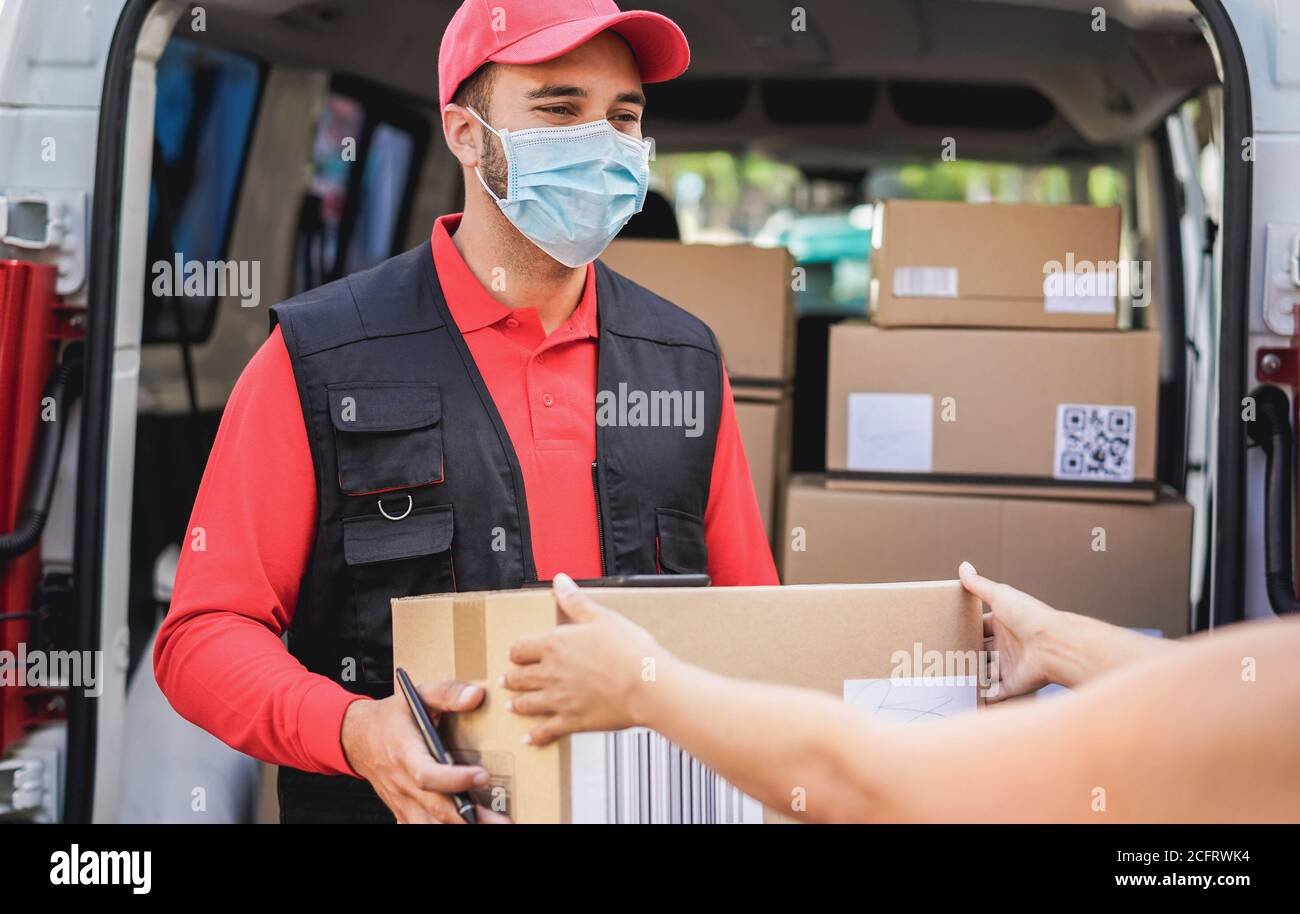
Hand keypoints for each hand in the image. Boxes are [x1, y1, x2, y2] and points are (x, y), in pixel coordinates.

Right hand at [340, 679, 509, 823]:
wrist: (357, 737)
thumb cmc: (392, 716)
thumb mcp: (418, 694)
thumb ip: (447, 692)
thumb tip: (476, 696)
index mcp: (406, 753)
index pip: (427, 774)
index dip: (454, 779)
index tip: (483, 775)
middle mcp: (403, 783)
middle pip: (436, 808)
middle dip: (470, 817)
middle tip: (502, 820)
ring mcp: (403, 801)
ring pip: (430, 824)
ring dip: (460, 826)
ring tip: (493, 825)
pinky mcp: (404, 811)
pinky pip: (422, 827)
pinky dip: (443, 829)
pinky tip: (468, 825)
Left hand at [504, 573, 663, 745]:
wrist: (647, 685)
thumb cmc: (630, 651)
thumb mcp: (602, 617)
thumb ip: (576, 601)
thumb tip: (559, 582)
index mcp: (555, 645)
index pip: (522, 648)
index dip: (516, 651)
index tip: (515, 653)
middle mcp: (550, 673)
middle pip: (520, 676)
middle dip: (511, 678)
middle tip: (505, 680)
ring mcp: (559, 699)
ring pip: (527, 704)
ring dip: (517, 704)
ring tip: (511, 706)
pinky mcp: (572, 721)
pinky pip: (546, 731)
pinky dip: (535, 737)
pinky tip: (529, 739)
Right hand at [958, 561, 1059, 701]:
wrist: (1054, 645)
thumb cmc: (1030, 616)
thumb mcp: (1001, 595)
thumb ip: (979, 585)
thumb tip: (963, 566)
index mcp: (1004, 624)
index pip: (982, 626)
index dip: (967, 628)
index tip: (947, 630)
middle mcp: (1007, 645)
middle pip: (982, 650)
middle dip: (966, 652)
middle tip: (942, 655)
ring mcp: (1010, 666)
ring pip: (985, 672)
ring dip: (971, 675)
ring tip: (948, 677)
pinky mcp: (1013, 685)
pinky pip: (995, 693)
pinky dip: (982, 697)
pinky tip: (965, 696)